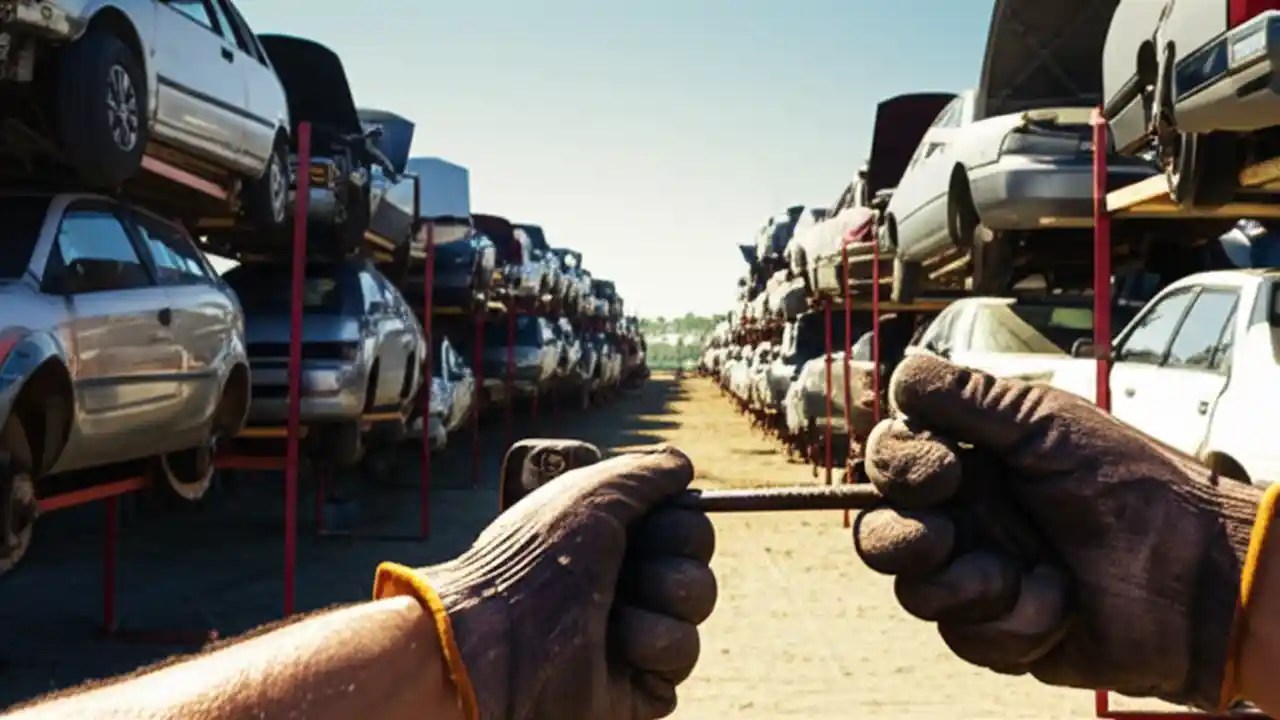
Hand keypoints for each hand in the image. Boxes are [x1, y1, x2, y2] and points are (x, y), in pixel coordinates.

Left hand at [423, 446, 715, 719]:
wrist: (501, 639)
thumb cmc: (537, 559)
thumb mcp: (593, 491)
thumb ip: (646, 471)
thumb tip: (683, 467)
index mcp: (607, 536)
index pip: (682, 520)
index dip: (678, 518)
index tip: (653, 520)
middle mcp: (621, 580)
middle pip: (697, 559)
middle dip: (676, 555)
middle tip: (634, 564)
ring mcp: (632, 631)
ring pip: (697, 602)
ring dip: (666, 596)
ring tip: (618, 608)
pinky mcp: (641, 681)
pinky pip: (683, 653)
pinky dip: (656, 642)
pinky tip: (619, 645)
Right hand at [853, 355, 1260, 708]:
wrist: (1195, 575)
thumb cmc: (1130, 486)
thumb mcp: (1047, 422)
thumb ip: (968, 398)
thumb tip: (902, 372)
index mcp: (968, 463)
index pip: (888, 459)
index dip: (896, 465)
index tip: (944, 468)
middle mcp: (965, 519)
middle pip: (877, 532)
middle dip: (901, 536)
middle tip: (946, 530)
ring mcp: (979, 578)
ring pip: (913, 590)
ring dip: (968, 582)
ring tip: (1022, 574)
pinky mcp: (1000, 634)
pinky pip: (964, 636)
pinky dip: (1016, 620)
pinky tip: (1060, 604)